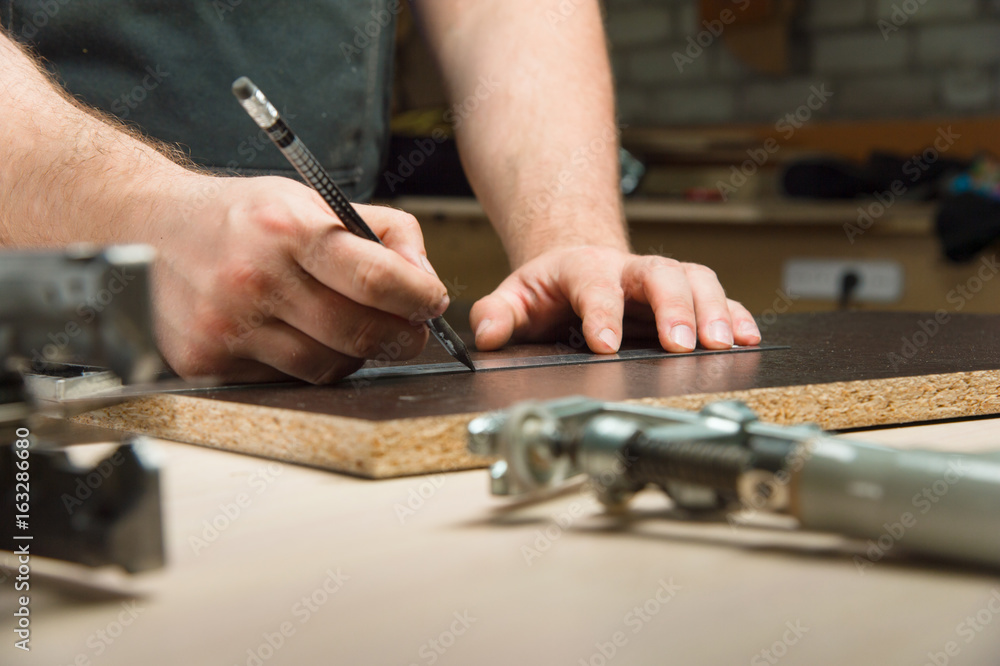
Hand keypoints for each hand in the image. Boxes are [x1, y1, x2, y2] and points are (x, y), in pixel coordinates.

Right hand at [149, 175, 447, 382]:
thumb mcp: (315, 199)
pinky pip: (286, 381)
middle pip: (359, 334)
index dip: (420, 298)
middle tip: (411, 330)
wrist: (149, 227)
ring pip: (328, 367)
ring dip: (357, 355)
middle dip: (403, 337)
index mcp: (287, 230)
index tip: (434, 301)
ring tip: (354, 330)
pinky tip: (301, 337)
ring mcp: (227, 327)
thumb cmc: (245, 216)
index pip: (377, 280)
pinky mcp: (207, 362)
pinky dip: (308, 364)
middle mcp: (254, 280)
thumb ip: (385, 233)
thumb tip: (427, 283)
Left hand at [470, 246, 759, 352]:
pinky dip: (737, 314)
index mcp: (582, 268)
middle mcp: (627, 269)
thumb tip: (487, 332)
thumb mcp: (515, 297)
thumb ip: (498, 314)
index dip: (601, 313)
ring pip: (695, 279)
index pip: (594, 285)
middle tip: (681, 344)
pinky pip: (718, 296)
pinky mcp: (684, 294)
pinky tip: (747, 338)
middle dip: (674, 307)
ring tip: (722, 344)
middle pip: (659, 273)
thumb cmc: (549, 289)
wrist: (577, 264)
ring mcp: (660, 279)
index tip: (606, 345)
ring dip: (712, 311)